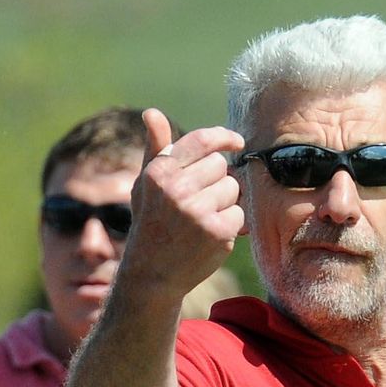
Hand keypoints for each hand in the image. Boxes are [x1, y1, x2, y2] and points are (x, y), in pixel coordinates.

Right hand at [122, 108, 244, 298]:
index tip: (236, 141)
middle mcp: (177, 188)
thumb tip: (152, 112)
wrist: (152, 274)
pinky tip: (209, 234)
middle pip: (221, 165)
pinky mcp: (217, 231)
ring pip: (233, 187)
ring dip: (224, 201)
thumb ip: (156, 149)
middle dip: (216, 179)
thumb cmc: (151, 223)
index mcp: (159, 172)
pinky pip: (240, 212)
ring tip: (201, 218)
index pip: (201, 141)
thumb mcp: (146, 185)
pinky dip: (230, 223)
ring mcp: (197, 210)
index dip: (223, 137)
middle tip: (197, 200)